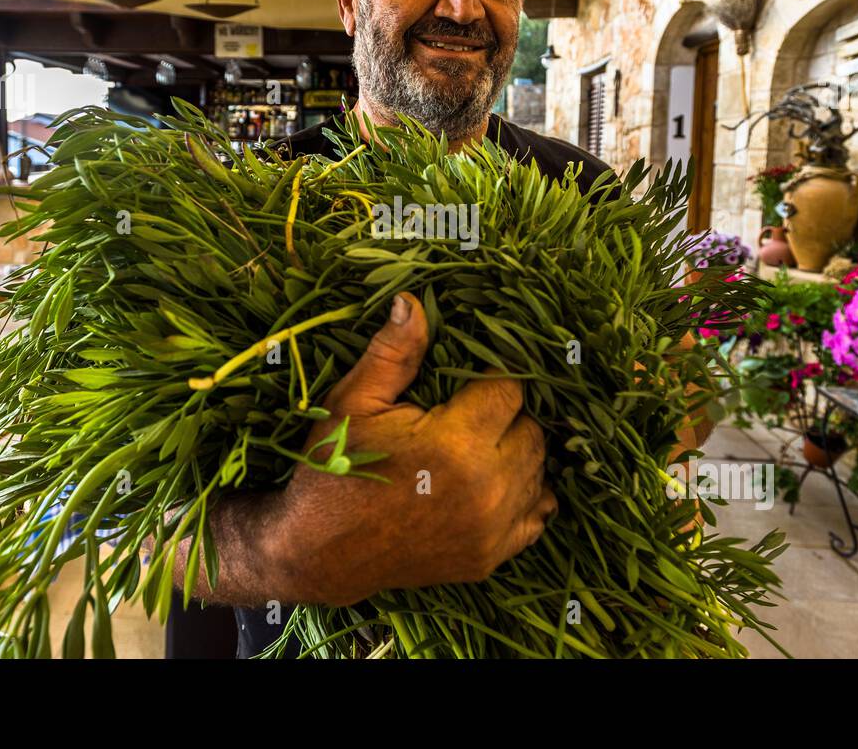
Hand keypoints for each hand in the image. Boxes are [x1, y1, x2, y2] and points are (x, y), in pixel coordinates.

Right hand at [270, 292, 556, 606]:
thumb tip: (413, 301)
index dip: (491, 379)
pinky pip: (538, 516)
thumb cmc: (332, 470)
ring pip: (540, 472)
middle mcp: (486, 488)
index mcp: (456, 443)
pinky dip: (525, 496)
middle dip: (507, 416)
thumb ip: (394, 353)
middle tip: (468, 415)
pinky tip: (495, 483)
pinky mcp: (490, 557)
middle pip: (533, 430)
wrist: (318, 553)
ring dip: (516, 454)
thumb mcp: (354, 402)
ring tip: (479, 446)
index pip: (511, 390)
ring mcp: (492, 529)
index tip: (468, 381)